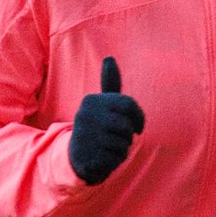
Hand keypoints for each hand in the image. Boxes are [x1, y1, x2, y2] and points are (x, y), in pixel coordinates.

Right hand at [68, 57, 144, 184]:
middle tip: (116, 136)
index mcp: (92, 100)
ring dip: (122, 147)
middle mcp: (86, 115)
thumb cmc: (96, 126)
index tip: (138, 126)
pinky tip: (104, 156)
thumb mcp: (101, 104)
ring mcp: (86, 136)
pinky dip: (117, 159)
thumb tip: (109, 57)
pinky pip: (119, 156)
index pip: (129, 105)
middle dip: (128, 134)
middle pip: (127, 126)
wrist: (76, 155)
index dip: (139, 117)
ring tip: (107, 146)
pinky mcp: (89, 155)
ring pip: (124, 142)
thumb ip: (109, 83)